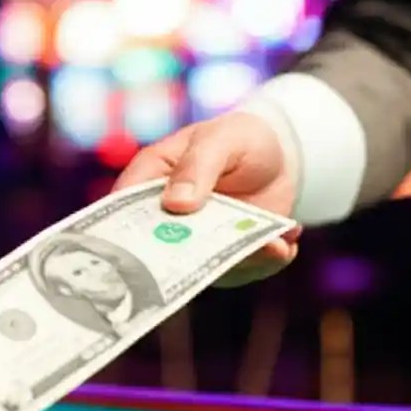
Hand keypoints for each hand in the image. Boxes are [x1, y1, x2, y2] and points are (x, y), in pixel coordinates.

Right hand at [114, 111, 301, 286]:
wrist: (278, 157)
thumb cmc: (239, 139)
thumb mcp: (221, 139)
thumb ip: (198, 167)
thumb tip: (175, 204)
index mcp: (148, 181)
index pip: (123, 213)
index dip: (125, 235)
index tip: (149, 250)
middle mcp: (165, 220)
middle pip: (163, 252)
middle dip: (201, 258)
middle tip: (239, 249)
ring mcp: (195, 244)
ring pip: (208, 268)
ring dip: (248, 258)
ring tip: (280, 237)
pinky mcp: (225, 259)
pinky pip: (242, 271)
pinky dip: (268, 258)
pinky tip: (287, 237)